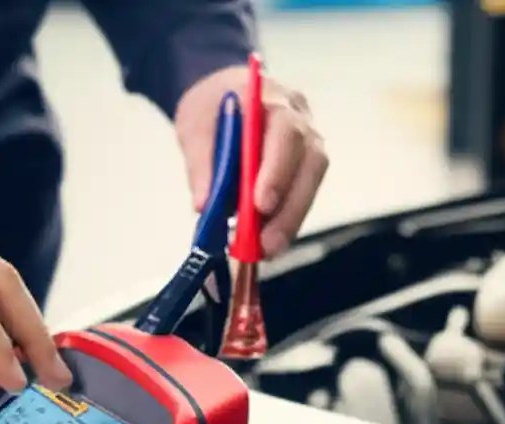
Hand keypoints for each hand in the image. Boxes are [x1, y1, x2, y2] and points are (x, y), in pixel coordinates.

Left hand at [175, 64, 327, 256]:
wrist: (223, 92)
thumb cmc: (210, 107)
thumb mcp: (194, 127)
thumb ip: (201, 164)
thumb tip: (204, 206)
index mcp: (272, 99)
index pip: (285, 133)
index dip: (276, 171)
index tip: (260, 205)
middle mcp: (300, 118)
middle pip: (309, 163)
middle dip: (289, 208)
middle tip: (266, 244)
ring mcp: (307, 141)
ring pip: (311, 181)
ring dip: (290, 219)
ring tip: (266, 250)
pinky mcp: (303, 163)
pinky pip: (302, 191)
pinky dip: (287, 218)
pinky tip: (268, 240)